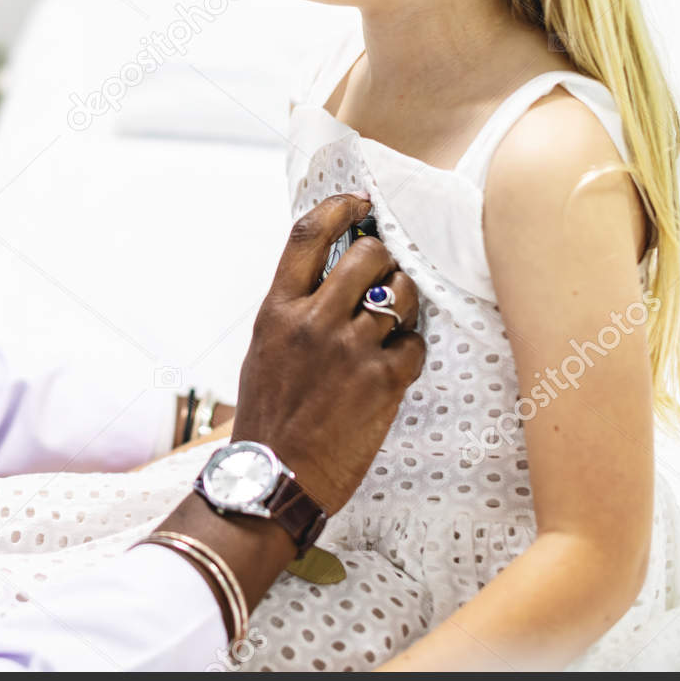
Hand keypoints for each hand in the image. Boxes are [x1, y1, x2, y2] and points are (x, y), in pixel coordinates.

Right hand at [231, 194, 423, 512]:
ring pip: (402, 293)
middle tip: (384, 279)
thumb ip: (294, 309)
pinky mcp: (382, 381)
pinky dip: (409, 354)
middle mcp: (313, 321)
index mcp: (278, 310)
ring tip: (390, 327)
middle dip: (385, 260)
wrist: (276, 478)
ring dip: (404, 304)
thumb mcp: (265, 350)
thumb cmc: (269, 418)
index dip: (339, 207)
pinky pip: (415, 345)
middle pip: (368, 254)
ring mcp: (350, 349)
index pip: (308, 234)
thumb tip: (329, 276)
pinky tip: (391, 370)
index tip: (359, 202)